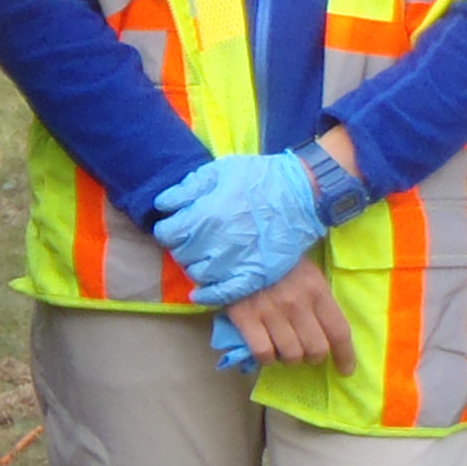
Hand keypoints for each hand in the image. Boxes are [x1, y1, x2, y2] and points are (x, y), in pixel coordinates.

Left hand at [150, 152, 326, 307]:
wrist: (304, 192)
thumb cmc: (260, 177)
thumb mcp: (220, 171)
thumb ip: (188, 188)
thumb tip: (162, 205)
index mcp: (204, 216)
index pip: (167, 233)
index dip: (168, 229)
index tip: (176, 226)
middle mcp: (215, 242)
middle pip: (181, 254)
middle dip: (181, 246)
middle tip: (191, 240)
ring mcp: (234, 262)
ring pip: (198, 274)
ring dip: (194, 266)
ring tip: (202, 257)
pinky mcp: (254, 275)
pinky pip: (223, 294)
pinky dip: (208, 295)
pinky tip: (200, 293)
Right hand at [216, 257, 356, 372]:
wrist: (237, 245)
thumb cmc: (276, 259)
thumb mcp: (307, 271)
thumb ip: (318, 298)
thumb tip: (326, 330)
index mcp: (316, 290)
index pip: (339, 331)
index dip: (345, 356)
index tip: (346, 370)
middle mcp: (297, 304)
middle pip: (316, 349)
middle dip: (313, 357)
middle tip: (306, 354)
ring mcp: (270, 312)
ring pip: (291, 355)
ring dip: (290, 358)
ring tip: (284, 350)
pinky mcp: (246, 318)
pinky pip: (263, 352)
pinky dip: (267, 358)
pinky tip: (266, 351)